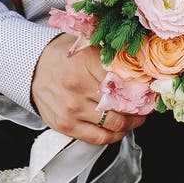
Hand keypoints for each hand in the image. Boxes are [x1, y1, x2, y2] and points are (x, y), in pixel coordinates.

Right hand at [31, 34, 147, 145]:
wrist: (33, 68)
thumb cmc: (63, 55)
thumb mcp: (86, 44)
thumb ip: (110, 52)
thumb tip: (140, 58)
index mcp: (85, 63)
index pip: (123, 79)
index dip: (141, 85)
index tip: (150, 87)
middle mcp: (78, 87)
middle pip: (122, 104)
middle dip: (140, 107)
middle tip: (147, 104)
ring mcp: (72, 109)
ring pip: (114, 124)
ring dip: (131, 123)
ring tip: (137, 117)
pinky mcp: (66, 125)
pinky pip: (98, 138)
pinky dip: (114, 136)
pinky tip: (120, 129)